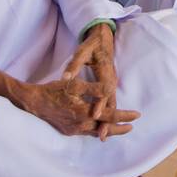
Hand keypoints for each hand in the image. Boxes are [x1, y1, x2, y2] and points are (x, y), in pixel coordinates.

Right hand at [17, 75, 138, 138]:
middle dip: (120, 129)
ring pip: (96, 132)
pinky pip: (86, 133)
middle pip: (105, 129)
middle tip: (132, 127)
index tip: (137, 115)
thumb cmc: (54, 90)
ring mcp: (73, 129)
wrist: (33, 102)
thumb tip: (110, 90)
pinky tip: (98, 128)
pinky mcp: (67, 131)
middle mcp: (80, 124)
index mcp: (84, 112)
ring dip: (108, 131)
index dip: (125, 115)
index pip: (110, 116)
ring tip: (119, 129)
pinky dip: (96, 131)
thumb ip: (94, 89)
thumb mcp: (74, 84)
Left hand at [67, 23, 119, 139]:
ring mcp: (111, 84)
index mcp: (105, 73)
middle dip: (107, 120)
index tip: (94, 115)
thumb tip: (66, 77)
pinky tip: (101, 125)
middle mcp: (110, 81)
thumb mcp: (81, 53)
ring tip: (102, 136)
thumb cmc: (91, 47)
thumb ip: (74, 66)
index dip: (99, 104)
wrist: (102, 40)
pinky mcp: (108, 87)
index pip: (103, 92)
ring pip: (111, 106)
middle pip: (110, 104)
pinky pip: (109, 104)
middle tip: (101, 135)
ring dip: (108, 121)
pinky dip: (107, 115)